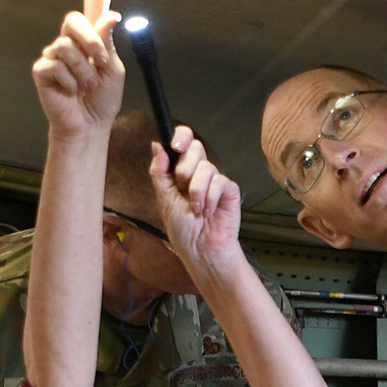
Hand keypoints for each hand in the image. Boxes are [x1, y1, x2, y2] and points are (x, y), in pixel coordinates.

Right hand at [30, 0, 123, 141]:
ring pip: (67, 47)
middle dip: (91, 43)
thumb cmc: (102, 97)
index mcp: (94, 34)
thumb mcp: (114, 68)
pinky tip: (71, 91)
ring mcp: (54, 52)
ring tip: (86, 86)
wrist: (89, 124)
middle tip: (100, 65)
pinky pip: (56, 66)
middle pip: (74, 19)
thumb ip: (109, 42)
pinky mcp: (42, 68)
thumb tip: (111, 15)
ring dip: (84, 72)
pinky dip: (70, 82)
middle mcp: (72, 38)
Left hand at [147, 126, 245, 286]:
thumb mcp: (164, 198)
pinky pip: (220, 181)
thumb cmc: (183, 229)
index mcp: (180, 171)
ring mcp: (214, 180)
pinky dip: (210, 198)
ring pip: (206, 167)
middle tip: (183, 188)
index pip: (182, 142)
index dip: (180, 137)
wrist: (200, 248)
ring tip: (196, 209)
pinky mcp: (228, 190)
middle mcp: (197, 172)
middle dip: (185, 170)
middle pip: (195, 148)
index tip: (174, 146)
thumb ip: (159, 171)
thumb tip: (157, 145)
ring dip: (196, 191)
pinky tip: (208, 210)